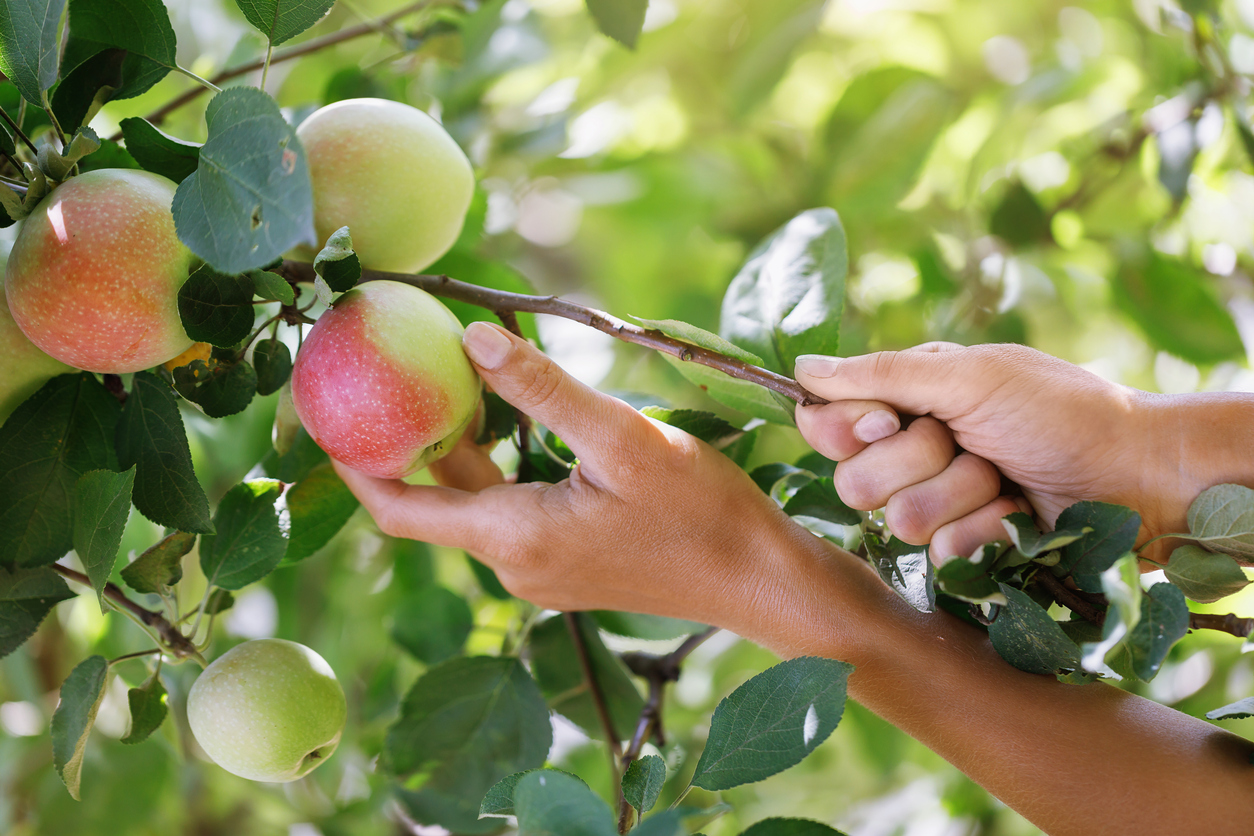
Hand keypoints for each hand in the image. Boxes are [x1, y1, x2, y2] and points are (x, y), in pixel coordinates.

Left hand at [334, 322, 825, 643]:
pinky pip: (511, 512)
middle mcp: (515, 564)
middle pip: (437, 502)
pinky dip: (499, 466)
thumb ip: (543, 390)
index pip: (401, 510)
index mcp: (513, 537)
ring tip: (452, 378)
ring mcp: (542, 571)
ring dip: (461, 446)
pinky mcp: (569, 565)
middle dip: (409, 439)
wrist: (757, 580)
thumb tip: (469, 339)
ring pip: (477, 503)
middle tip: (389, 372)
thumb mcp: (623, 438)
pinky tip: (513, 419)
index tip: (322, 415)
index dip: (355, 465)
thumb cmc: (700, 511)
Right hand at [794, 342, 1209, 561]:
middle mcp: (915, 451)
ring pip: (896, 520)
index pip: (828, 422)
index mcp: (909, 400)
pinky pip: (940, 555)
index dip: (847, 430)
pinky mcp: (969, 549)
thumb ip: (881, 374)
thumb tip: (803, 368)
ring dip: (959, 496)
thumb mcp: (968, 377)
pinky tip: (1018, 516)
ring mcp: (942, 502)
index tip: (888, 420)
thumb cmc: (1058, 410)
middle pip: (853, 479)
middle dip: (916, 463)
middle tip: (968, 443)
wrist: (1138, 473)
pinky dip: (985, 532)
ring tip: (1004, 479)